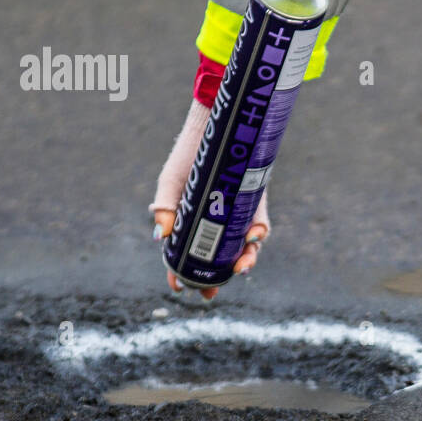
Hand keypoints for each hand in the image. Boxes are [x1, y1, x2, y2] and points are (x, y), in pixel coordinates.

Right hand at [150, 100, 270, 300]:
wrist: (215, 126)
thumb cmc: (188, 155)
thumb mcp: (171, 181)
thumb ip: (165, 206)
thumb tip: (161, 236)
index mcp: (191, 221)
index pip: (186, 254)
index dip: (181, 273)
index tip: (178, 288)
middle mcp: (216, 222)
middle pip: (217, 257)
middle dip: (216, 277)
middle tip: (212, 293)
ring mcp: (237, 215)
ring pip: (241, 246)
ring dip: (243, 260)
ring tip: (240, 268)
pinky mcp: (256, 203)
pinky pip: (260, 225)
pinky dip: (258, 233)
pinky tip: (253, 236)